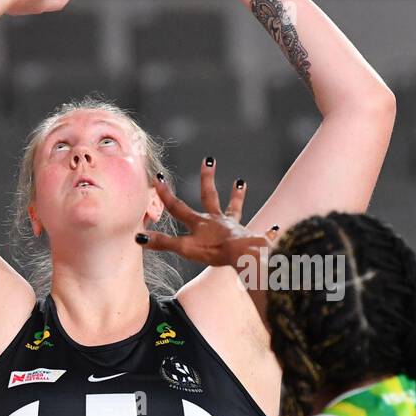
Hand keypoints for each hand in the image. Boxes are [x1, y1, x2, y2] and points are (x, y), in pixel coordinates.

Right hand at [136, 158, 277, 269]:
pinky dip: (269, 234)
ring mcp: (235, 228)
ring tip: (241, 182)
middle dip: (206, 179)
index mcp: (201, 223)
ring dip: (237, 196)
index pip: (179, 207)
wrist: (244, 255)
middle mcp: (218, 221)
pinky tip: (276, 229)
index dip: (165, 195)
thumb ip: (164, 243)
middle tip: (208, 160)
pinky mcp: (253, 239)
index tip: (158, 176)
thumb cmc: (215, 252)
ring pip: (235, 209)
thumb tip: (139, 238)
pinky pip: (262, 236)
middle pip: (210, 197)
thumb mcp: (185, 248)